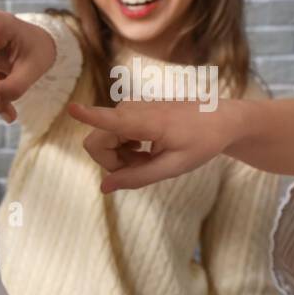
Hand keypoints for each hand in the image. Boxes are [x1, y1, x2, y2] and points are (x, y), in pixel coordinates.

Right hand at [67, 99, 242, 191]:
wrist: (221, 119)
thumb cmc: (202, 142)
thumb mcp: (173, 167)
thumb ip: (137, 178)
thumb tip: (104, 187)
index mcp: (146, 122)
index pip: (110, 120)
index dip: (87, 116)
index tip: (72, 108)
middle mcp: (131, 109)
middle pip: (97, 143)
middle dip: (112, 162)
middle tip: (142, 168)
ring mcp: (129, 106)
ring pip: (104, 140)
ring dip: (121, 155)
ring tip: (150, 158)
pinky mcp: (130, 108)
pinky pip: (113, 134)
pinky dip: (126, 147)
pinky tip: (148, 149)